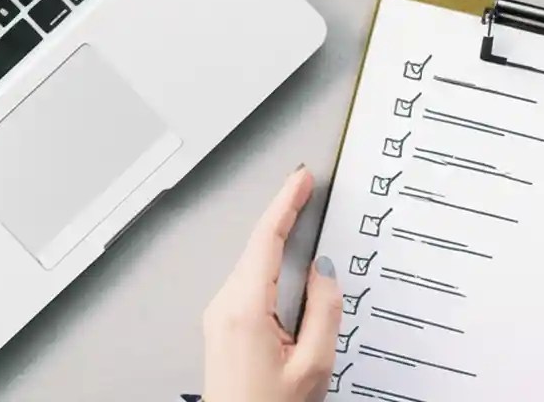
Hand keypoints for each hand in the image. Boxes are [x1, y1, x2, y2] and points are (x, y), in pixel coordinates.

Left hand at [203, 167, 341, 401]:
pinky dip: (271, 268)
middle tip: (307, 192)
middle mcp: (224, 307)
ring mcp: (219, 316)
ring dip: (278, 245)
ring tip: (304, 227)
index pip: (266, 240)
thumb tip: (324, 272)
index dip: (286, 203)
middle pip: (257, 247)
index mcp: (245, 309)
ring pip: (253, 264)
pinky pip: (249, 283)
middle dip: (284, 218)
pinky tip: (290, 272)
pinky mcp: (222, 326)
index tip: (301, 179)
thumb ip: (324, 311)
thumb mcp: (313, 364)